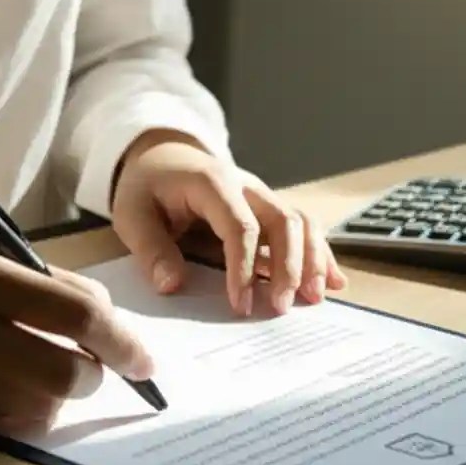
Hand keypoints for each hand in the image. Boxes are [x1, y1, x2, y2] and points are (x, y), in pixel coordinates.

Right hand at [0, 243, 152, 425]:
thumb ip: (52, 287)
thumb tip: (112, 324)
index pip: (79, 314)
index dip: (121, 341)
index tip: (143, 359)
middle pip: (67, 375)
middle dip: (96, 377)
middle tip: (97, 369)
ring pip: (44, 406)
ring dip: (61, 395)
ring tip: (44, 369)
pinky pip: (11, 421)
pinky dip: (27, 407)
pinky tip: (9, 384)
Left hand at [111, 133, 347, 315]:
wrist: (163, 156)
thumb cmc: (148, 187)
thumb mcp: (132, 213)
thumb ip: (151, 248)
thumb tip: (172, 285)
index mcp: (212, 183)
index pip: (240, 225)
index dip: (244, 267)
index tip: (240, 304)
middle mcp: (247, 186)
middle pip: (283, 220)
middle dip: (288, 266)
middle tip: (282, 307)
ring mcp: (263, 196)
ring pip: (302, 222)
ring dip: (312, 260)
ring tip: (314, 299)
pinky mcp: (270, 209)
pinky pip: (304, 227)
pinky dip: (321, 254)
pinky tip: (333, 281)